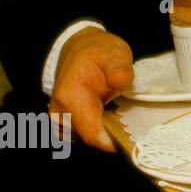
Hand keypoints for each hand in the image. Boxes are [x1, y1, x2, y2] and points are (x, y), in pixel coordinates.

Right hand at [50, 26, 134, 151]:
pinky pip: (80, 136)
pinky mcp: (61, 120)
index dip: (112, 143)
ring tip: (119, 117)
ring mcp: (58, 117)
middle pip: (89, 140)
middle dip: (111, 138)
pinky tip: (109, 119)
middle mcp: (59, 111)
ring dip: (104, 135)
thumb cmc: (98, 51)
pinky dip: (96, 132)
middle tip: (132, 126)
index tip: (132, 142)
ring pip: (84, 140)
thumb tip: (119, 80)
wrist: (79, 47)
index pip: (91, 134)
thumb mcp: (116, 53)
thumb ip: (120, 68)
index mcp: (71, 96)